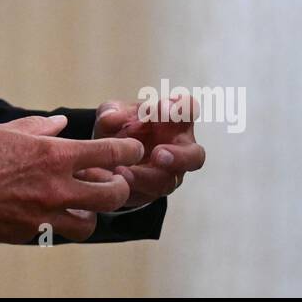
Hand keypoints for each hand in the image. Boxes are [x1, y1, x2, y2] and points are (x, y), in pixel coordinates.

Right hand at [0, 114, 144, 242]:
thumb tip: (59, 124)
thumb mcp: (7, 130)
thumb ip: (39, 128)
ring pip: (89, 223)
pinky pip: (56, 233)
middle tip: (114, 182)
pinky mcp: (29, 234)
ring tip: (81, 203)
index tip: (133, 151)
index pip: (108, 154)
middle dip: (120, 188)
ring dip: (90, 212)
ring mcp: (44, 214)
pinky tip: (50, 213)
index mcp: (53, 155)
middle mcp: (55, 187)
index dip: (128, 152)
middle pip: (111, 196)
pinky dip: (59, 224)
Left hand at [80, 94, 204, 207]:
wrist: (106, 158)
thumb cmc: (119, 129)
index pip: (189, 110)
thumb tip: (113, 117)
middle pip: (194, 156)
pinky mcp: (151, 191)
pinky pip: (147, 194)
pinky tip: (117, 178)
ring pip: (169, 181)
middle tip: (158, 154)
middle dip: (179, 156)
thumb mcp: (111, 115)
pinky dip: (131, 186)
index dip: (183, 109)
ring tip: (124, 172)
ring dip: (147, 177)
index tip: (164, 108)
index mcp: (173, 121)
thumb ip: (112, 112)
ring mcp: (168, 173)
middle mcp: (178, 148)